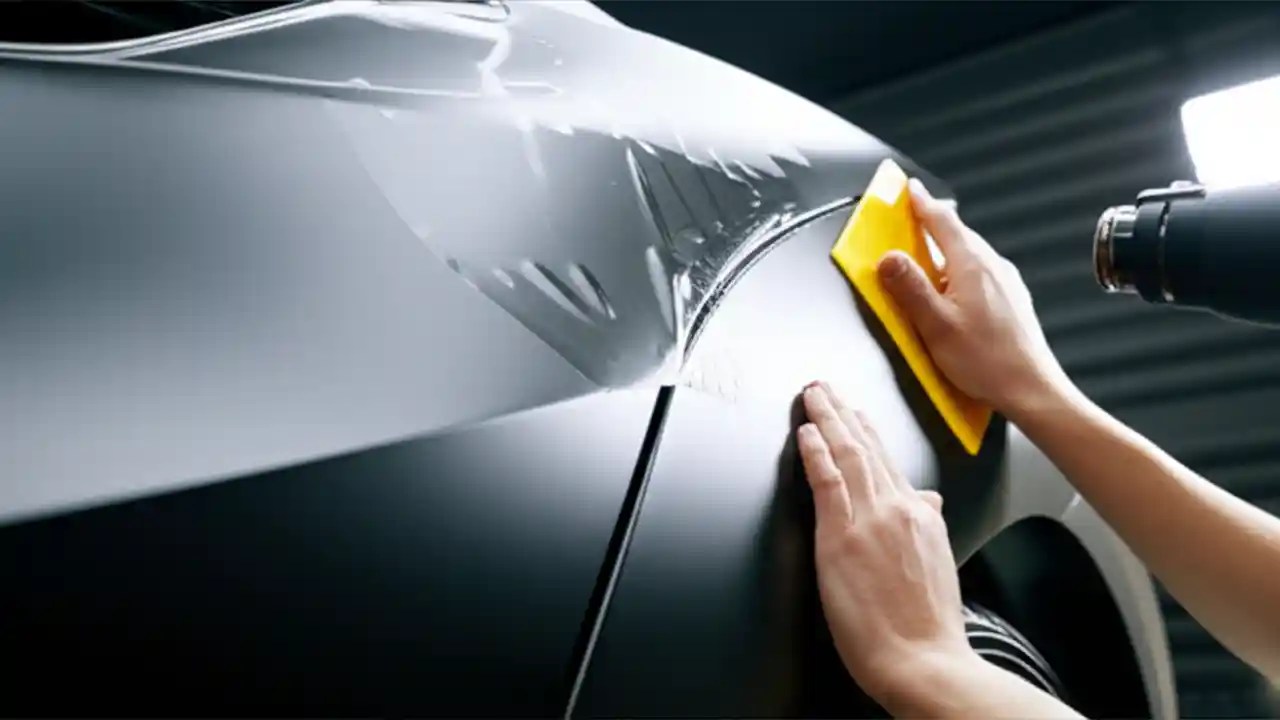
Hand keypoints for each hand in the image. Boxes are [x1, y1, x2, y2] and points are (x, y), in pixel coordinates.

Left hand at [797, 381, 977, 702]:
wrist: (923, 659)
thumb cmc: (928, 625)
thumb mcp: (938, 564)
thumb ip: (929, 526)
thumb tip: (928, 501)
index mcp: (920, 515)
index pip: (889, 462)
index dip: (867, 432)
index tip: (854, 412)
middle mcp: (898, 508)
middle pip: (866, 448)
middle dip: (843, 413)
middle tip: (825, 387)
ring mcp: (869, 520)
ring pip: (846, 455)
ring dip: (826, 420)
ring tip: (812, 396)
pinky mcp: (842, 537)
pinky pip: (827, 482)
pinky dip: (816, 453)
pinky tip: (805, 434)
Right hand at [877, 179, 1070, 417]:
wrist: (1031, 389)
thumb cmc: (987, 362)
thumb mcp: (935, 326)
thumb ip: (909, 288)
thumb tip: (888, 258)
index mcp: (972, 266)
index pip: (942, 220)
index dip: (921, 202)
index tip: (909, 189)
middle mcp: (993, 266)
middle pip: (957, 233)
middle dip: (932, 223)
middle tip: (910, 219)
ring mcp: (1006, 281)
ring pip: (970, 253)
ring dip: (945, 249)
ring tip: (925, 258)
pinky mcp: (1011, 298)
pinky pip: (980, 271)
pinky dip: (960, 269)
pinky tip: (951, 291)